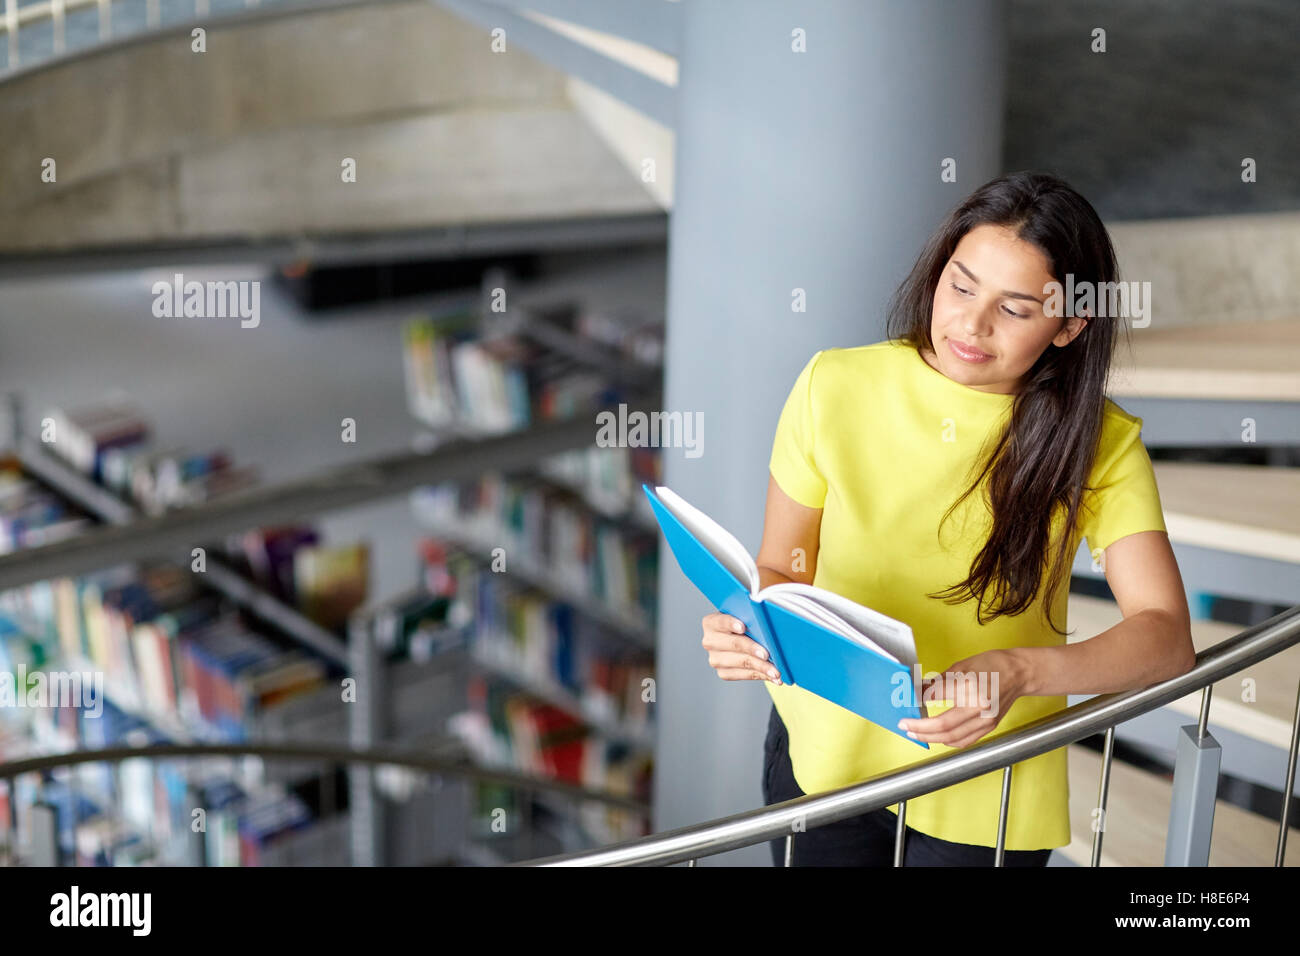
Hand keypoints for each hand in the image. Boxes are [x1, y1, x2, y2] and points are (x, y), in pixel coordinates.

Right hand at [701, 613, 781, 683]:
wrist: (738, 638)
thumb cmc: (744, 623)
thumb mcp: (743, 616)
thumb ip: (750, 618)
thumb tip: (767, 626)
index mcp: (711, 623)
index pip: (720, 621)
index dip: (731, 623)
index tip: (743, 627)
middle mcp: (710, 642)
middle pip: (734, 644)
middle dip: (752, 649)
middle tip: (766, 654)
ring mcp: (715, 659)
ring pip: (742, 663)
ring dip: (761, 667)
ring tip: (775, 671)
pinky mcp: (724, 673)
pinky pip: (745, 675)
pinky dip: (761, 675)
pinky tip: (772, 677)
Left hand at [897, 648, 1028, 748]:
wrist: (1019, 673)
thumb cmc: (992, 665)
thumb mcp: (961, 666)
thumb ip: (938, 682)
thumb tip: (917, 691)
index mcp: (970, 686)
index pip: (934, 696)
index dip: (916, 700)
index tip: (905, 702)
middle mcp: (979, 706)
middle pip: (942, 725)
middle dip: (919, 728)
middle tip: (904, 726)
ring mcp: (986, 720)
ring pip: (952, 737)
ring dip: (930, 738)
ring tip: (915, 734)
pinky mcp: (990, 727)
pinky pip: (965, 741)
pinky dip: (948, 741)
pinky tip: (936, 738)